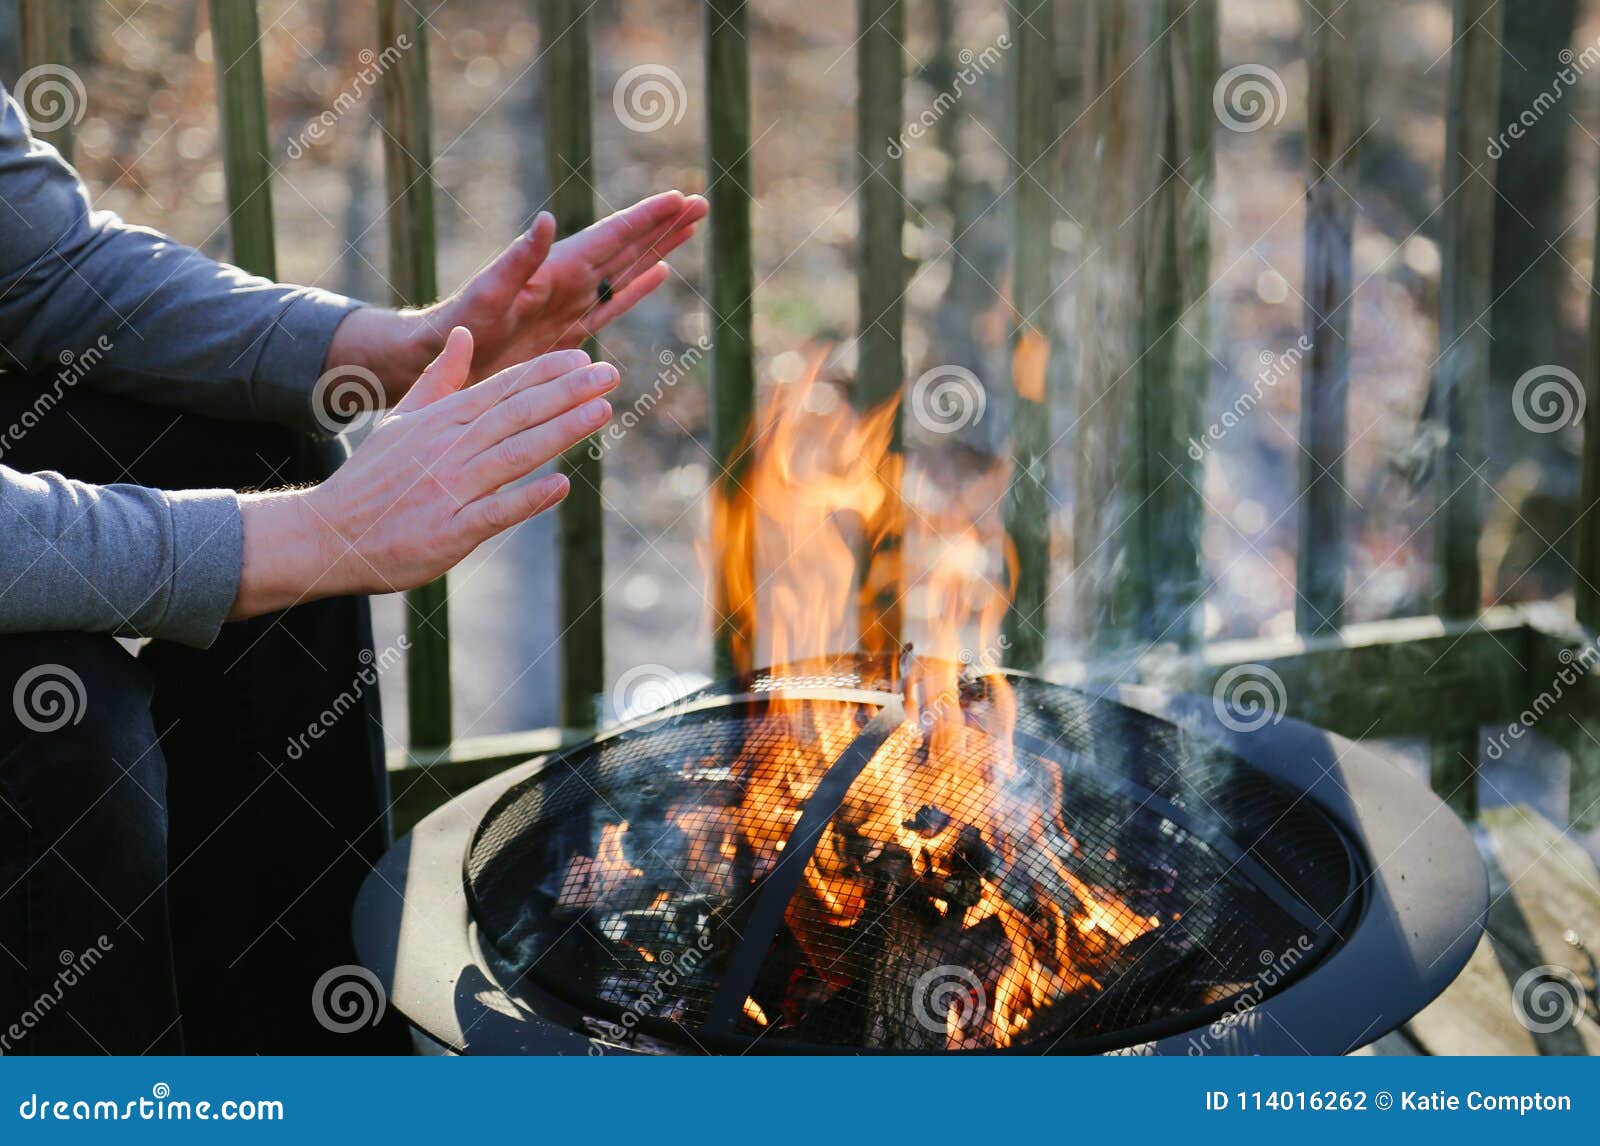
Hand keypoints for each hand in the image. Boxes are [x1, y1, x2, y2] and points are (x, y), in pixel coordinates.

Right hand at [229, 328, 616, 616]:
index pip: (502, 388)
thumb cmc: (372, 480)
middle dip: (566, 392)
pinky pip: (494, 512)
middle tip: (609, 374)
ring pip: (513, 454)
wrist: (326, 535)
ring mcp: (449, 489)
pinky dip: (527, 499)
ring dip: (559, 432)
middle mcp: (448, 449)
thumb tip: (465, 334)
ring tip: (600, 413)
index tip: (584, 357)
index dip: (546, 372)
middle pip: (516, 413)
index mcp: (441, 420)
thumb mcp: (401, 420)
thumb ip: (439, 379)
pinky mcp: (449, 530)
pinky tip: (561, 485)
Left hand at [437, 189, 706, 379]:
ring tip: (688, 226)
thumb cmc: (456, 331)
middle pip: (625, 246)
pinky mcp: (567, 331)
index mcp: (555, 270)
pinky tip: (656, 273)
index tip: (679, 199)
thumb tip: (548, 220)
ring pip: (624, 270)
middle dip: (662, 225)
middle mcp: (566, 281)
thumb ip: (517, 260)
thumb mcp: (486, 295)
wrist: (437, 362)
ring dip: (656, 248)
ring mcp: (569, 304)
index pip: (611, 238)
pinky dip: (636, 288)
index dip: (646, 219)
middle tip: (700, 202)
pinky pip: (611, 304)